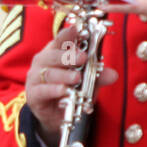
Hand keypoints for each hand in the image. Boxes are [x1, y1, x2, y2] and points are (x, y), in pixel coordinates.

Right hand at [25, 23, 118, 146]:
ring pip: (48, 73)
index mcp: (55, 52)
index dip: (69, 34)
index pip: (61, 40)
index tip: (79, 30)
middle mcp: (43, 62)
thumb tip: (113, 74)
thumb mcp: (87, 83)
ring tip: (77, 78)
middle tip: (83, 58)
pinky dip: (54, 90)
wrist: (56, 115)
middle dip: (68, 56)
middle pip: (53, 55)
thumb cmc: (70, 91)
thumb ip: (97, 77)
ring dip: (64, 75)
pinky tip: (64, 90)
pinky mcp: (33, 95)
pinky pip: (42, 90)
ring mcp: (35, 78)